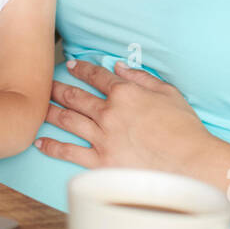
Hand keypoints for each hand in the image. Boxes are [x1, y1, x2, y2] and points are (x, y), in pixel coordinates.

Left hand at [38, 59, 217, 174]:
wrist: (191, 163)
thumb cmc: (185, 129)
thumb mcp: (168, 93)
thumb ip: (142, 77)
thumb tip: (119, 67)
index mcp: (125, 93)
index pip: (97, 76)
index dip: (81, 69)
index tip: (70, 65)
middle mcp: (109, 113)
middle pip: (75, 97)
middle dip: (58, 89)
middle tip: (45, 85)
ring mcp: (102, 138)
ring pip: (68, 120)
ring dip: (50, 112)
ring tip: (38, 107)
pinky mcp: (101, 162)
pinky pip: (70, 152)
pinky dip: (53, 146)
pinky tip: (41, 142)